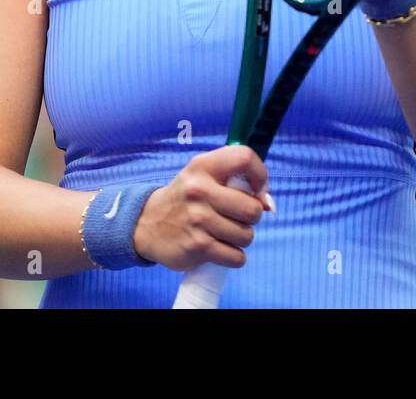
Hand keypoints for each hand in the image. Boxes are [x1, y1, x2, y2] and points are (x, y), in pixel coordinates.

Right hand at [132, 145, 271, 271]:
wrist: (146, 224)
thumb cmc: (186, 199)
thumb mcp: (203, 176)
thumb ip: (236, 181)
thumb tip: (268, 204)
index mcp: (203, 166)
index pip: (245, 158)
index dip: (260, 175)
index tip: (256, 190)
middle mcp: (200, 190)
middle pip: (253, 208)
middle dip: (252, 217)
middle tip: (237, 217)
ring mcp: (198, 220)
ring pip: (247, 236)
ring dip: (241, 238)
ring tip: (223, 232)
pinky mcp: (198, 246)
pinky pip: (237, 257)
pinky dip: (233, 256)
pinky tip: (220, 248)